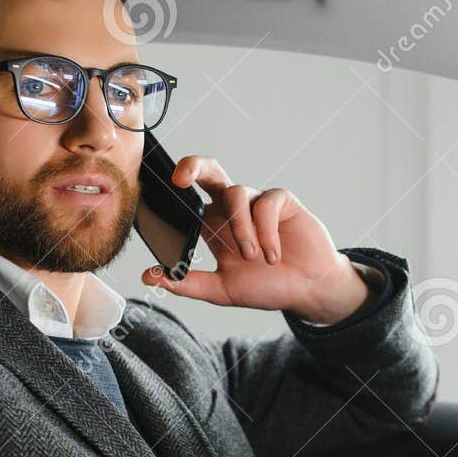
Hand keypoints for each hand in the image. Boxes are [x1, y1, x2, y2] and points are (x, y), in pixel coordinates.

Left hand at [139, 155, 371, 323]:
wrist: (308, 290)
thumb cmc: (268, 286)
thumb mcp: (222, 290)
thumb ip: (187, 283)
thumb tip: (149, 277)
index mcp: (215, 225)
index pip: (189, 198)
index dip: (175, 190)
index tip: (164, 191)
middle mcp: (234, 209)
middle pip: (209, 172)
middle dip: (193, 166)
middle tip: (181, 177)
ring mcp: (258, 203)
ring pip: (237, 194)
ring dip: (241, 228)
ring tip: (253, 257)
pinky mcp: (282, 201)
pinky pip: (266, 204)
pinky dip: (266, 232)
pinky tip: (273, 255)